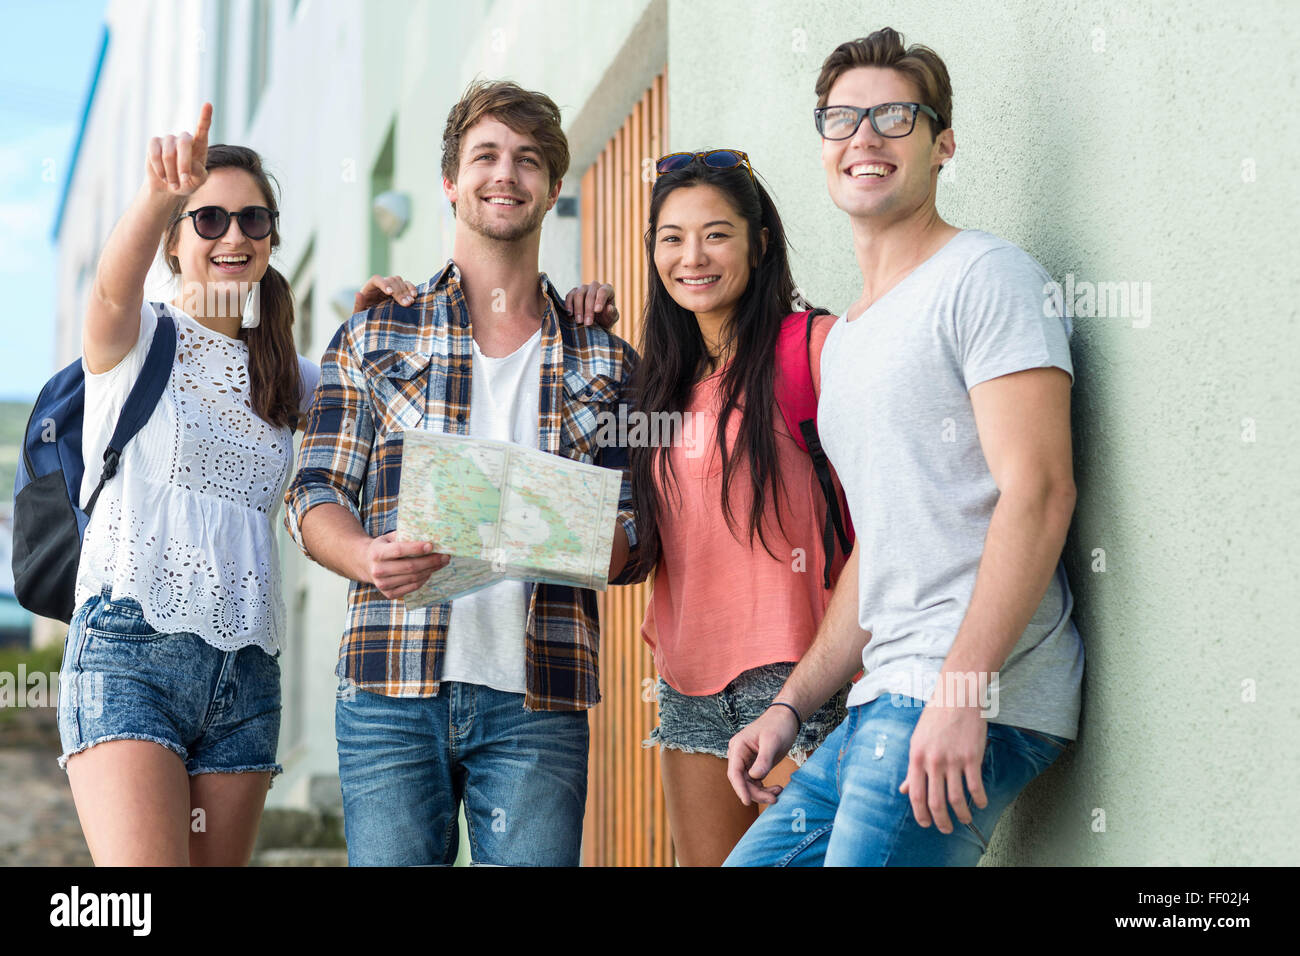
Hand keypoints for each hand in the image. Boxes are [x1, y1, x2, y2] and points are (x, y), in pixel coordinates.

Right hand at [146, 102, 211, 195]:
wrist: (169, 186)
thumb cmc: (188, 182)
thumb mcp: (198, 181)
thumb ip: (199, 174)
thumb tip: (191, 165)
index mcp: (199, 145)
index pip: (202, 129)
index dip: (205, 117)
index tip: (208, 104)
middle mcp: (184, 138)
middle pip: (184, 143)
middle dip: (184, 164)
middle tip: (184, 180)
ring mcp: (168, 139)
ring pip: (169, 153)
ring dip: (171, 172)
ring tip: (174, 183)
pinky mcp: (154, 143)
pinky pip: (155, 153)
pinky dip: (159, 168)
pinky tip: (163, 176)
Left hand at [355, 274, 417, 312]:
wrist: (373, 320)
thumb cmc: (365, 317)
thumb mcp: (359, 314)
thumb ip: (358, 305)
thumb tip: (358, 294)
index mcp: (370, 287)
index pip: (377, 280)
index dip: (384, 284)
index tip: (390, 293)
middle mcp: (381, 284)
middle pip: (391, 281)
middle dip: (399, 292)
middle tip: (406, 304)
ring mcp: (391, 285)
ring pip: (400, 281)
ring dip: (406, 291)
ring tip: (410, 303)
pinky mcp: (400, 289)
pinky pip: (407, 284)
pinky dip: (411, 288)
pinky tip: (414, 296)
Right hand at [362, 531, 449, 598]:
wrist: (366, 564)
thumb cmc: (383, 547)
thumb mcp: (389, 537)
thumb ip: (404, 535)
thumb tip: (429, 533)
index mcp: (377, 553)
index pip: (399, 551)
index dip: (416, 548)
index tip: (431, 545)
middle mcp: (378, 570)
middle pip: (410, 567)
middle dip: (431, 561)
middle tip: (445, 556)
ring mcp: (382, 584)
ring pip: (413, 578)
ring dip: (431, 570)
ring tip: (442, 562)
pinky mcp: (389, 594)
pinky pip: (412, 587)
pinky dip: (424, 579)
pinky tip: (431, 571)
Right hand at [563, 282, 617, 327]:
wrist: (596, 323)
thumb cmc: (606, 319)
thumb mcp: (612, 318)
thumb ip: (613, 313)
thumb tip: (609, 308)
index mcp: (607, 289)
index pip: (603, 291)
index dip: (600, 300)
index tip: (597, 311)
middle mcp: (595, 286)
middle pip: (590, 294)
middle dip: (588, 309)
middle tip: (588, 323)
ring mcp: (583, 288)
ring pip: (578, 294)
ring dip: (578, 309)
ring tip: (579, 321)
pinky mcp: (573, 293)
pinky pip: (569, 296)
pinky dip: (568, 305)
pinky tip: (570, 314)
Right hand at [726, 705, 799, 806]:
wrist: (786, 717)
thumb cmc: (778, 725)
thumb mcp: (772, 742)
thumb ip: (764, 760)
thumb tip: (755, 777)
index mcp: (738, 747)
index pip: (735, 772)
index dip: (740, 788)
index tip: (747, 802)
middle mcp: (739, 754)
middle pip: (742, 781)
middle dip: (756, 792)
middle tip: (774, 799)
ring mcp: (746, 760)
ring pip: (749, 783)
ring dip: (762, 792)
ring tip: (778, 793)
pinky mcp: (755, 764)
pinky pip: (755, 781)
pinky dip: (764, 788)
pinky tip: (776, 789)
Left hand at [898, 701, 988, 833]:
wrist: (956, 697)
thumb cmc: (935, 718)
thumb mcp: (917, 741)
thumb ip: (913, 768)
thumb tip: (905, 790)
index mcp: (916, 758)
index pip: (916, 795)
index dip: (920, 814)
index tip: (926, 824)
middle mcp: (933, 761)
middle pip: (935, 802)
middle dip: (941, 821)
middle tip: (946, 829)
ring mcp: (952, 760)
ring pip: (956, 798)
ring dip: (961, 815)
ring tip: (965, 820)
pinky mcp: (971, 757)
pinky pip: (975, 786)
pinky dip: (979, 799)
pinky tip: (981, 804)